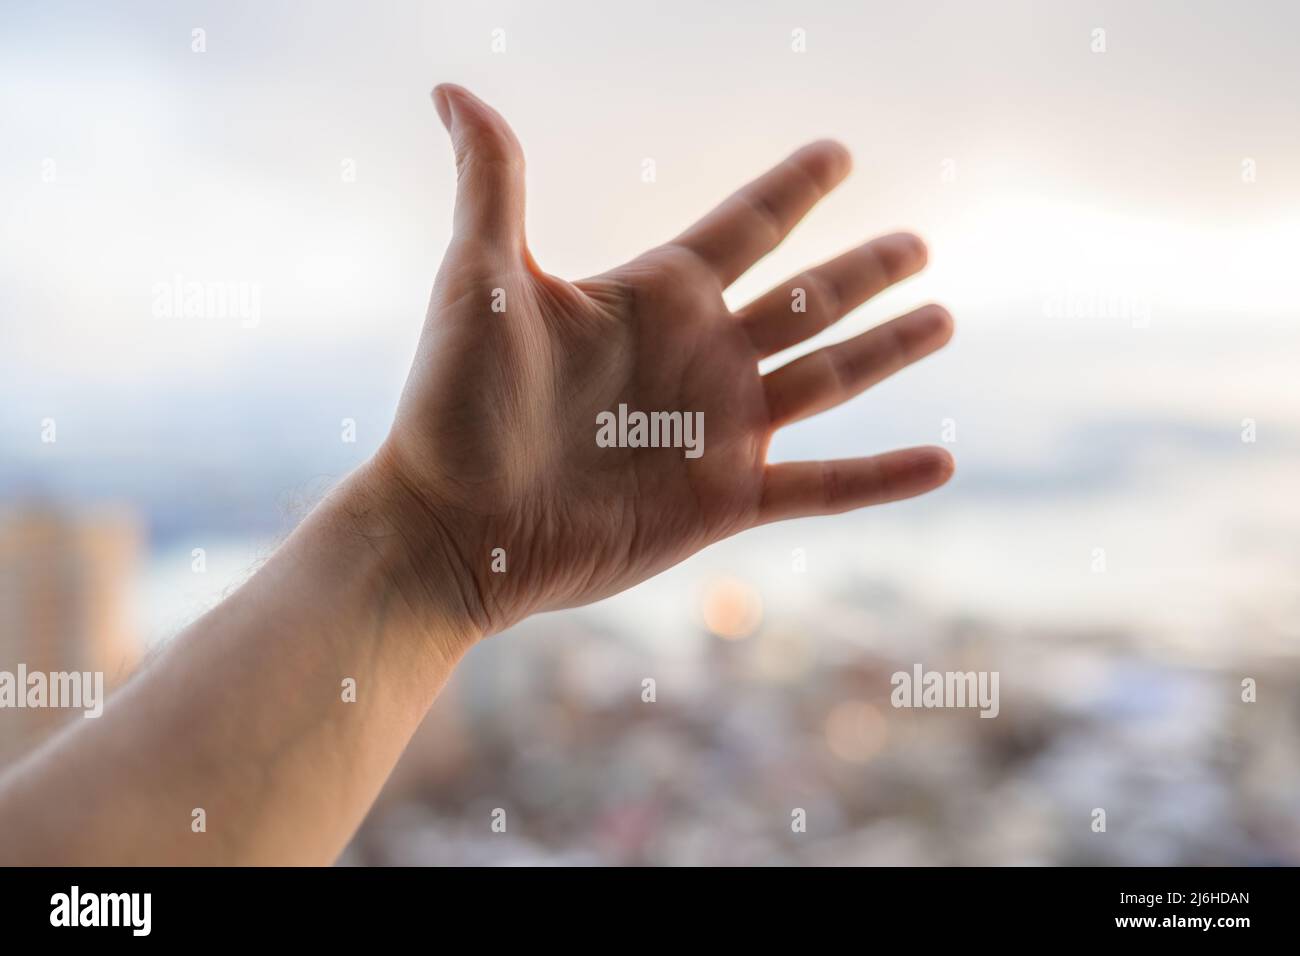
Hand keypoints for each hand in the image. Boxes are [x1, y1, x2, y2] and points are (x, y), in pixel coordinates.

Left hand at [371, 84, 954, 640]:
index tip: (839, 152)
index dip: (794, 188)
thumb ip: (492, 183)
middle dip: (864, 270)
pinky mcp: (725, 500)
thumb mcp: (478, 279)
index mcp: (655, 297)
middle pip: (805, 301)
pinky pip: (823, 486)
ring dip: (887, 350)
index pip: (746, 226)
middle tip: (918, 243)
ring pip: (829, 379)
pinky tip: (941, 465)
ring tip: (943, 317)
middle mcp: (699, 357)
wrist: (454, 525)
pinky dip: (882, 477)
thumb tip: (451, 90)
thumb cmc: (456, 404)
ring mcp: (718, 430)